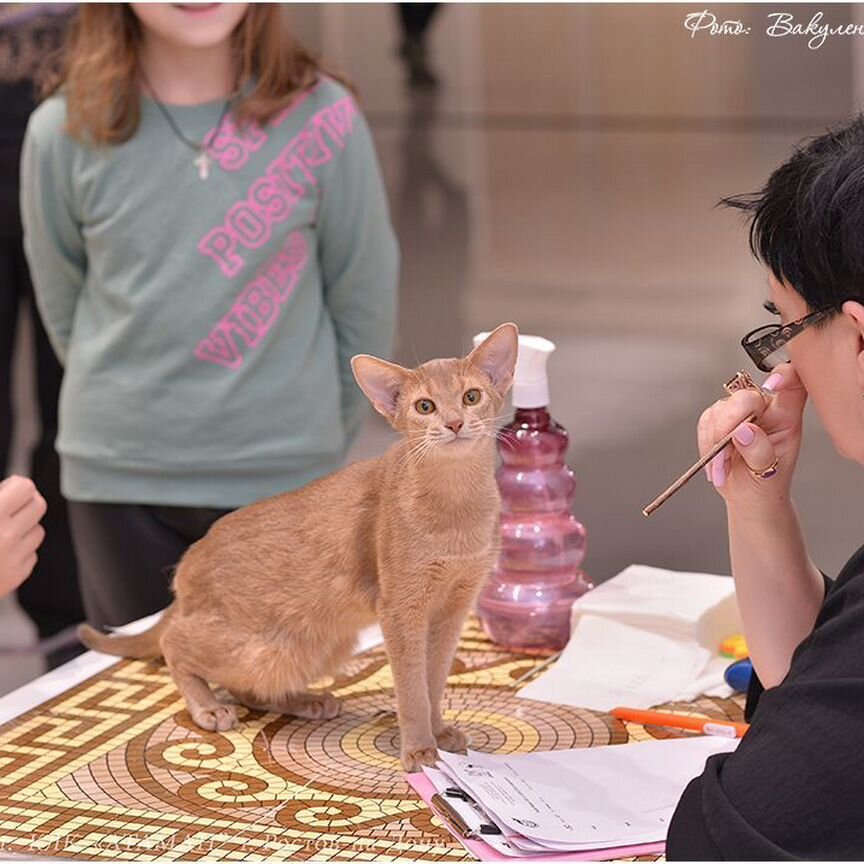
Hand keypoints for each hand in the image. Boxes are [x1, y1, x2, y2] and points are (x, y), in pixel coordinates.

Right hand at [0, 476, 46, 596]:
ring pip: (37, 530)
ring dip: (23, 528)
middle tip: (7, 508)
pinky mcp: (16, 576)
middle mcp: (5, 536)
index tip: (6, 491)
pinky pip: (31, 554)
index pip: (26, 488)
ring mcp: (14, 558)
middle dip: (24, 503)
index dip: (15, 486)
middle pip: (39, 506)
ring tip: (0, 532)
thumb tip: (3, 489)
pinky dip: (19, 551)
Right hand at [697, 364, 806, 511]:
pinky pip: (705, 419)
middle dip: (729, 423)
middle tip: (726, 449)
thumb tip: (744, 431)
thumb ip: (759, 452)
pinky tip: (716, 459)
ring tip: (723, 464)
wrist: (747, 495)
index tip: (772, 384)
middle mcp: (765, 409)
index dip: (785, 375)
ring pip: (720, 408)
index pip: (793, 384)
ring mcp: (741, 412)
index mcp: (787, 418)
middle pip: (745, 396)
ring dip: (715, 440)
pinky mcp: (719, 417)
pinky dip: (705, 442)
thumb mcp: (768, 475)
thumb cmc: (766, 483)